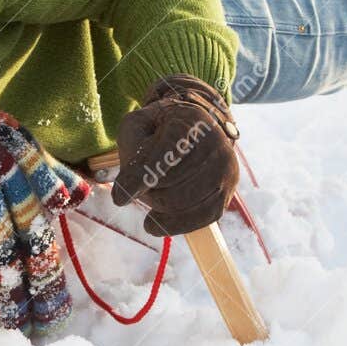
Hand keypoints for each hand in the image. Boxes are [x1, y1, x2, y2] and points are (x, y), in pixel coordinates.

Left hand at [110, 74, 240, 236]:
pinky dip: (173, 224)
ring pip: (182, 204)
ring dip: (157, 205)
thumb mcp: (138, 126)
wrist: (196, 130)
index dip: (143, 177)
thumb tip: (125, 193)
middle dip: (146, 190)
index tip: (120, 199)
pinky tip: (156, 221)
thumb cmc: (160, 129)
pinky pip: (198, 220)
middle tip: (141, 181)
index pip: (166, 153)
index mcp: (191, 121)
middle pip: (170, 183)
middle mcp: (215, 144)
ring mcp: (225, 170)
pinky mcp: (226, 194)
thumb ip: (131, 151)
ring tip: (152, 191)